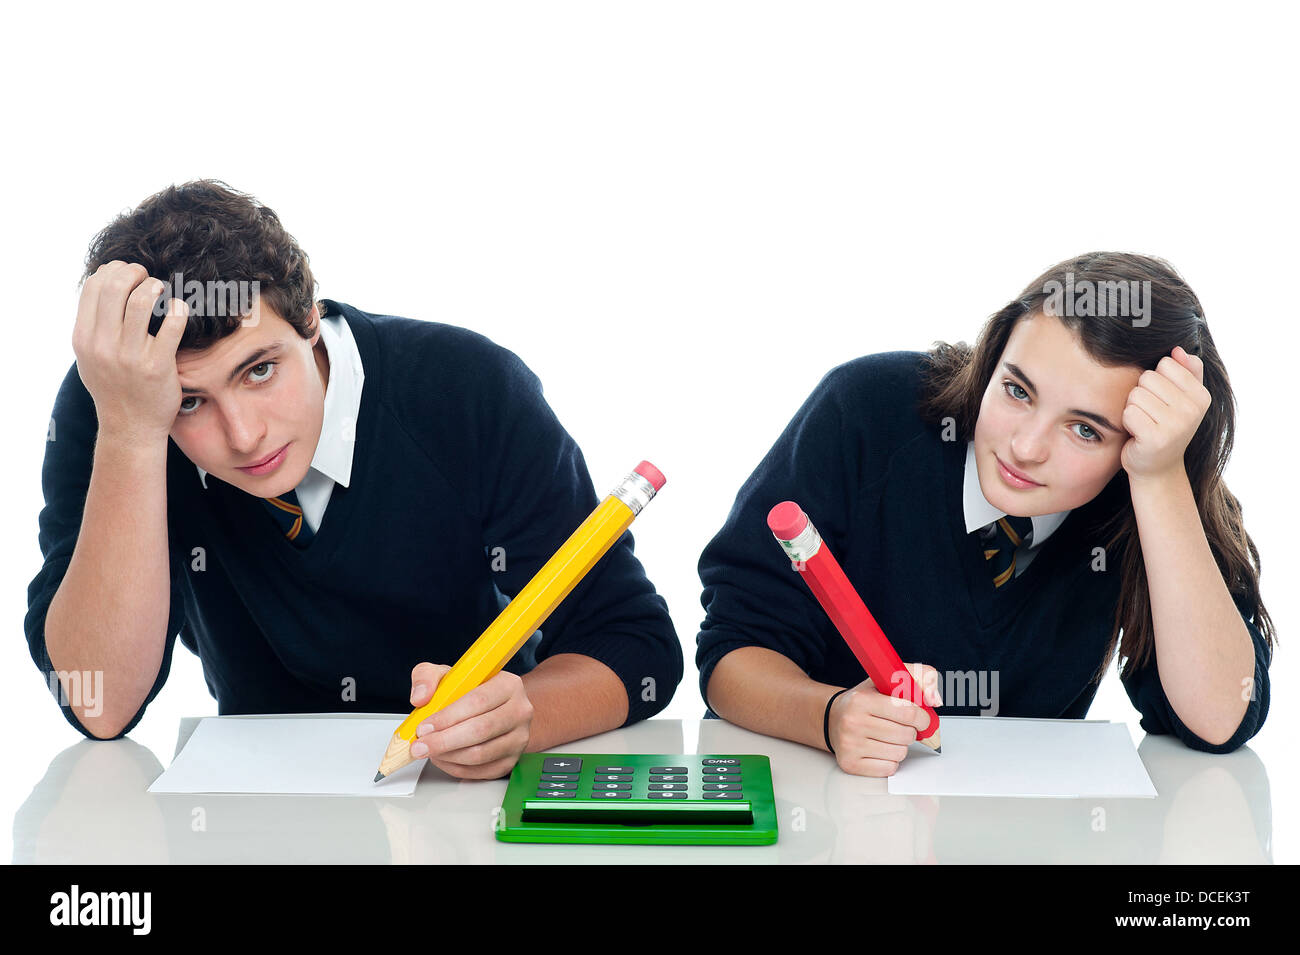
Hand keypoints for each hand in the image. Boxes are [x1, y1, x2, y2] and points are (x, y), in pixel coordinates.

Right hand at [72, 261, 189, 442]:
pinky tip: (180, 308)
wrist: (130, 427)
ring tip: (162, 289)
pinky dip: (179, 308)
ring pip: (142, 300)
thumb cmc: (113, 387)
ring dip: (155, 286)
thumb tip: (102, 284)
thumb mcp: (89, 357)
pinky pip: (172, 325)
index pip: (94, 287)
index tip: (127, 272)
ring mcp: (130, 356)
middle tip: (147, 276)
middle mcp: (103, 345)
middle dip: (134, 272)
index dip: (112, 270)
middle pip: (115, 286)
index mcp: (84, 339)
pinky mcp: (157, 366)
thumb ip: (92, 325)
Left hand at [407, 662, 533, 779]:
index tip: (424, 727)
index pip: (478, 701)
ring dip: (448, 756)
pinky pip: (481, 771)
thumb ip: (427, 677)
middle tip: (420, 746)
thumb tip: (420, 697)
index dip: (448, 717)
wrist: (495, 709)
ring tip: (430, 751)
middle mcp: (520, 711)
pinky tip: (444, 759)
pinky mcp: (512, 760)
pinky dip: (457, 769)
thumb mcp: (448, 675)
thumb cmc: (471, 692)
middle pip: (481, 730)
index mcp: (508, 684)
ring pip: (480, 754)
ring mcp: (519, 738)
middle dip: (444, 742)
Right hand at [827, 662, 940, 776]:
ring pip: (900, 753)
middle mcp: (853, 722)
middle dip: (910, 731)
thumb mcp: (885, 680)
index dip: (923, 718)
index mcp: (862, 700)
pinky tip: (880, 748)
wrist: (832, 718)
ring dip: (900, 746)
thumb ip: (917, 678)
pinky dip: (890, 760)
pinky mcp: (850, 763)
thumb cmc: (863, 701)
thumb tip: (936, 698)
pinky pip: (889, 768)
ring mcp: (850, 745)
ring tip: (888, 736)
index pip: (908, 713)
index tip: (921, 718)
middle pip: (906, 735)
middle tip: (900, 726)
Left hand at [1120, 346, 1211, 480]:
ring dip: (1133, 408)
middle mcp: (1193, 410)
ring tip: (1145, 423)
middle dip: (1142, 395)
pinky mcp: (1155, 438)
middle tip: (1151, 415)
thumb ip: (1186, 372)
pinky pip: (1128, 412)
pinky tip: (1137, 434)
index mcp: (1201, 396)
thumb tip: (1178, 349)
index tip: (1162, 401)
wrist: (1158, 468)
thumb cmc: (1166, 427)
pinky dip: (1127, 422)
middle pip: (1147, 378)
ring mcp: (1176, 425)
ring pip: (1135, 394)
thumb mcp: (1182, 400)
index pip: (1165, 364)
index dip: (1156, 381)